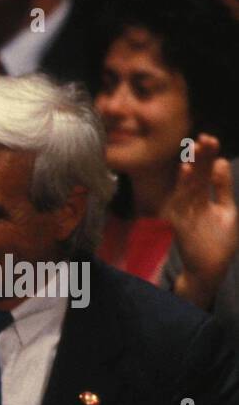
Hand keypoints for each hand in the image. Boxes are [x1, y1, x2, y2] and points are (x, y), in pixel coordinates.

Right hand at [164, 134, 237, 307]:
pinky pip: (181, 200)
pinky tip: (185, 171)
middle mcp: (190, 201)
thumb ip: (221, 187)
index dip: (206, 156)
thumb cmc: (217, 240)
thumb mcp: (225, 209)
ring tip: (196, 148)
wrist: (209, 267)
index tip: (209, 139)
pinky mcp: (179, 221)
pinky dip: (182, 185)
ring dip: (192, 166)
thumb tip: (220, 161)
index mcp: (202, 196)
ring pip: (188, 183)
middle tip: (204, 138)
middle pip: (195, 174)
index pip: (203, 171)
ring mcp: (184, 211)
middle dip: (200, 157)